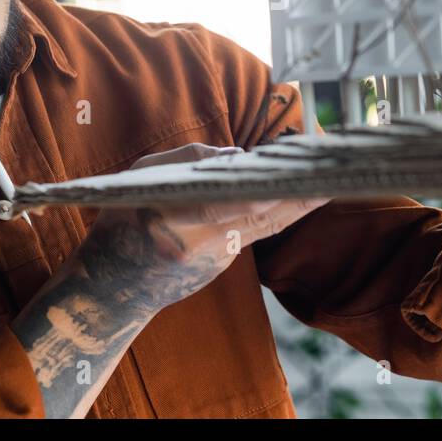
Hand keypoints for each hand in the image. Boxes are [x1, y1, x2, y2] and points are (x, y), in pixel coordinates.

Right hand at [66, 142, 330, 317]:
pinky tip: (301, 198)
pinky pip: (255, 233)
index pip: (218, 206)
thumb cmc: (123, 218)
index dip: (255, 195)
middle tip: (327, 179)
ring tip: (327, 185)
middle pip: (254, 219)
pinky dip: (277, 215)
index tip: (286, 178)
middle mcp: (195, 243)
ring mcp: (212, 258)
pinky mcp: (222, 264)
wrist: (114, 286)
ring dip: (295, 207)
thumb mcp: (143, 176)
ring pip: (263, 228)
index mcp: (166, 216)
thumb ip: (188, 159)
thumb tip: (238, 155)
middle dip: (292, 199)